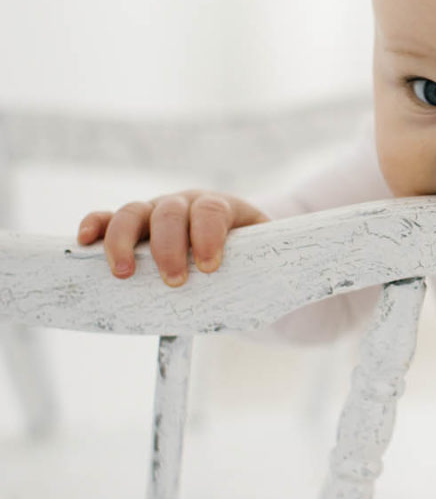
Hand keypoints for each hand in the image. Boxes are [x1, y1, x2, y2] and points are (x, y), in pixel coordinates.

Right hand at [76, 190, 270, 285]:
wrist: (235, 250)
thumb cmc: (249, 260)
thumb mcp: (265, 263)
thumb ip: (269, 272)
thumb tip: (288, 295)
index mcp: (223, 208)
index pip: (214, 211)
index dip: (210, 235)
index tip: (211, 267)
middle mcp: (186, 203)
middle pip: (171, 211)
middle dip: (169, 245)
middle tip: (174, 281)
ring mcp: (156, 211)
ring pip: (134, 212)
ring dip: (124, 241)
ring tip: (123, 274)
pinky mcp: (132, 226)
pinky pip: (108, 219)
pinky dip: (94, 226)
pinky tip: (84, 242)